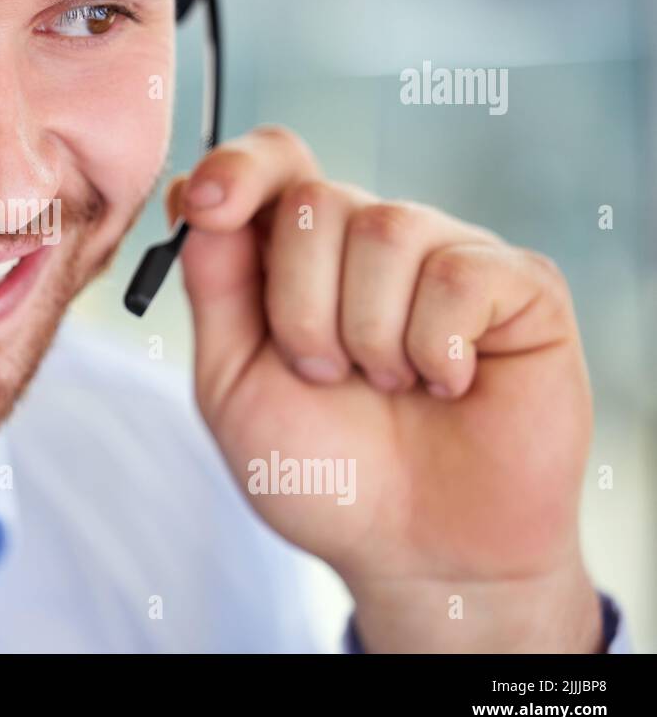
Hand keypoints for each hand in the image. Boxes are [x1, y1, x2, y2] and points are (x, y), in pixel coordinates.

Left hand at [171, 125, 602, 651]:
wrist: (414, 553)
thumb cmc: (323, 471)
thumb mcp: (234, 382)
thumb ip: (215, 286)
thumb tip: (197, 195)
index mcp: (302, 256)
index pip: (275, 162)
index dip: (238, 167)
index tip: (206, 206)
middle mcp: (373, 241)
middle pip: (315, 200)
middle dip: (298, 306)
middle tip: (324, 375)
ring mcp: (449, 256)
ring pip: (385, 228)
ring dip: (365, 334)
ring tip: (388, 387)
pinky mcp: (520, 285)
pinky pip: (459, 273)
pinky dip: (435, 347)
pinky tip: (447, 386)